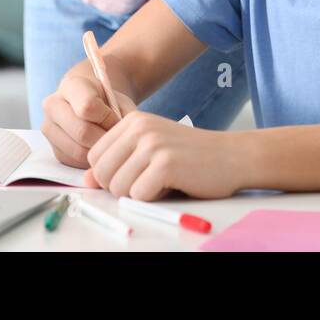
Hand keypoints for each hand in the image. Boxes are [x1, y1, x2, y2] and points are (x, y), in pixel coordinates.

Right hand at [41, 72, 136, 168]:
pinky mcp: (52, 147)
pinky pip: (73, 161)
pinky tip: (98, 151)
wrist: (87, 101)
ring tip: (108, 145)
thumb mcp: (119, 100)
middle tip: (116, 139)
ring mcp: (48, 127)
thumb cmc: (106, 100)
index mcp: (72, 85)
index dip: (108, 118)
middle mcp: (53, 104)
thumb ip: (124, 116)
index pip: (88, 107)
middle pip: (82, 132)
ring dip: (98, 152)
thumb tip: (123, 139)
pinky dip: (89, 161)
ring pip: (77, 150)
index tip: (117, 119)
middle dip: (104, 139)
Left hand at [83, 111, 246, 200]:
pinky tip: (172, 186)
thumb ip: (119, 160)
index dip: (108, 174)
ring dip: (137, 194)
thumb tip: (88, 180)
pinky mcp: (166, 165)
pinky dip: (153, 198)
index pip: (95, 156)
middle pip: (102, 173)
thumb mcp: (151, 149)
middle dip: (120, 187)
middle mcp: (140, 128)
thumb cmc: (190, 156)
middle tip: (147, 182)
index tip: (133, 174)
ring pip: (118, 186)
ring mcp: (153, 145)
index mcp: (133, 121)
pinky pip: (139, 195)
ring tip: (161, 183)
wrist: (232, 156)